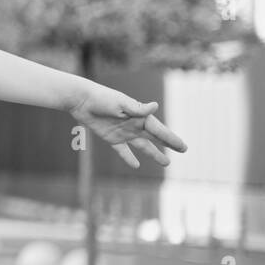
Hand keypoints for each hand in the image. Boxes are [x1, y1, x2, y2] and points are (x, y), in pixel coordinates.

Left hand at [68, 83, 187, 167]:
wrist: (81, 99)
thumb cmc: (102, 98)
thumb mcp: (120, 103)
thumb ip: (137, 108)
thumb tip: (155, 106)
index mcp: (139, 116)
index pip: (159, 130)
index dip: (171, 139)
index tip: (184, 147)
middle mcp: (134, 125)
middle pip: (155, 137)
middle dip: (169, 144)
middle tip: (183, 150)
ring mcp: (123, 132)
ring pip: (142, 146)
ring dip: (154, 154)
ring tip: (166, 163)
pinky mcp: (111, 137)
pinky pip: (122, 151)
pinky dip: (129, 158)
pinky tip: (136, 165)